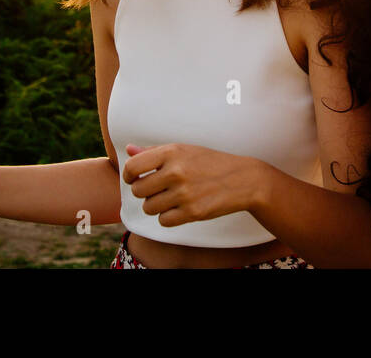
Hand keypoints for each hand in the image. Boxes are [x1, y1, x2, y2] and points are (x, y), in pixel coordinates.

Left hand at [122, 143, 264, 226]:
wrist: (242, 179)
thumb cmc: (210, 162)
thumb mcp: (184, 150)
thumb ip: (154, 151)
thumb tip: (128, 149)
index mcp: (172, 152)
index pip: (133, 166)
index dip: (128, 175)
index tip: (133, 178)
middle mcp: (176, 172)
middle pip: (138, 190)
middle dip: (144, 192)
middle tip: (157, 189)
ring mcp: (184, 193)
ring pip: (149, 207)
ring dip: (155, 205)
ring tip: (169, 198)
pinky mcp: (192, 212)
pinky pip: (163, 220)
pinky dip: (168, 217)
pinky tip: (179, 208)